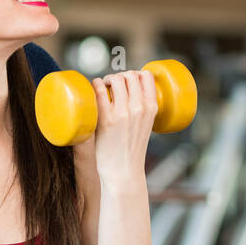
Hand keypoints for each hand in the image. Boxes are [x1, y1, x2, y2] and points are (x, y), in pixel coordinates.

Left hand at [90, 71, 157, 186]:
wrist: (124, 171)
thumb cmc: (132, 149)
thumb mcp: (145, 126)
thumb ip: (140, 110)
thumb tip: (126, 94)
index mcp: (152, 108)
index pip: (146, 76)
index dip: (135, 73)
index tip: (128, 80)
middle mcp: (139, 107)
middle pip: (129, 75)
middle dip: (119, 76)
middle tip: (111, 86)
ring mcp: (123, 113)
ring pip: (115, 80)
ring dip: (106, 79)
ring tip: (102, 88)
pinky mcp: (106, 120)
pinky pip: (99, 91)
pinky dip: (95, 84)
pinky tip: (93, 89)